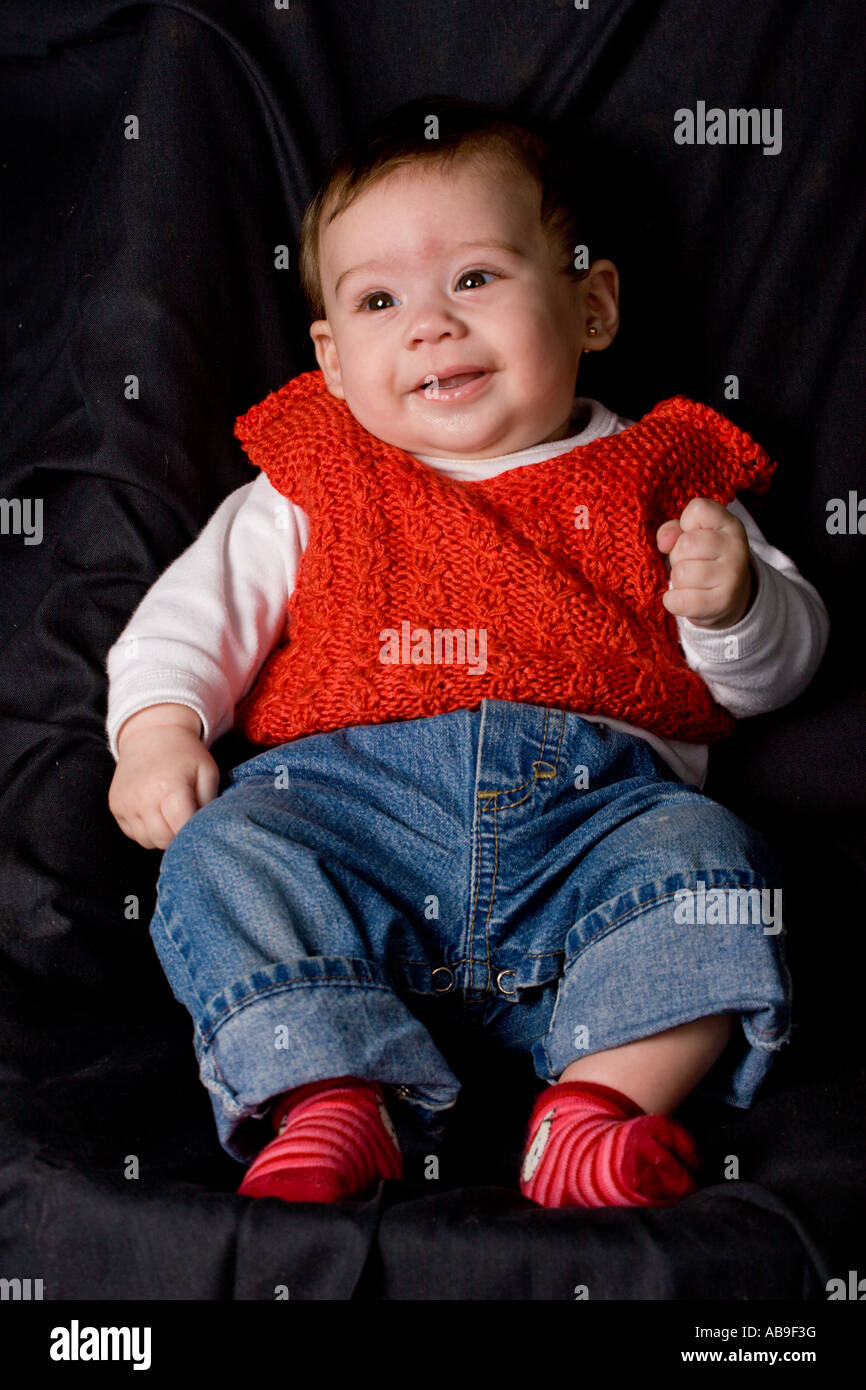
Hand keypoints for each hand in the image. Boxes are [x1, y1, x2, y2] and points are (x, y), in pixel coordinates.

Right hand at [108, 721, 219, 849]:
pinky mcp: (115, 805)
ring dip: (160, 835)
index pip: (180, 830)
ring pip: (146, 841)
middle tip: (184, 818)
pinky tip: (154, 811)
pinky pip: (132, 833)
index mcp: (169, 788)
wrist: (152, 734)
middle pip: (163, 840)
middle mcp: (143, 798)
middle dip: (177, 835)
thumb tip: (206, 830)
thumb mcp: (207, 771)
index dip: (192, 831)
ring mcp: (126, 803)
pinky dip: (145, 830)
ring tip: (169, 814)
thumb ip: (210, 803)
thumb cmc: (185, 754)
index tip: (197, 821)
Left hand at [656, 497, 753, 628]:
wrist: (730, 598)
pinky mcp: (723, 602)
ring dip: (677, 580)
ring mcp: (732, 575)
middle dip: (678, 557)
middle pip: (685, 544)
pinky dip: (673, 601)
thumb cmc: (704, 560)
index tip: (695, 535)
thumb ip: (673, 530)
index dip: (686, 524)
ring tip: (691, 582)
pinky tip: (684, 598)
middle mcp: (736, 547)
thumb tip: (664, 543)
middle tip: (691, 564)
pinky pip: (679, 600)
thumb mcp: (691, 536)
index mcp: (730, 524)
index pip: (698, 509)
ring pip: (682, 573)